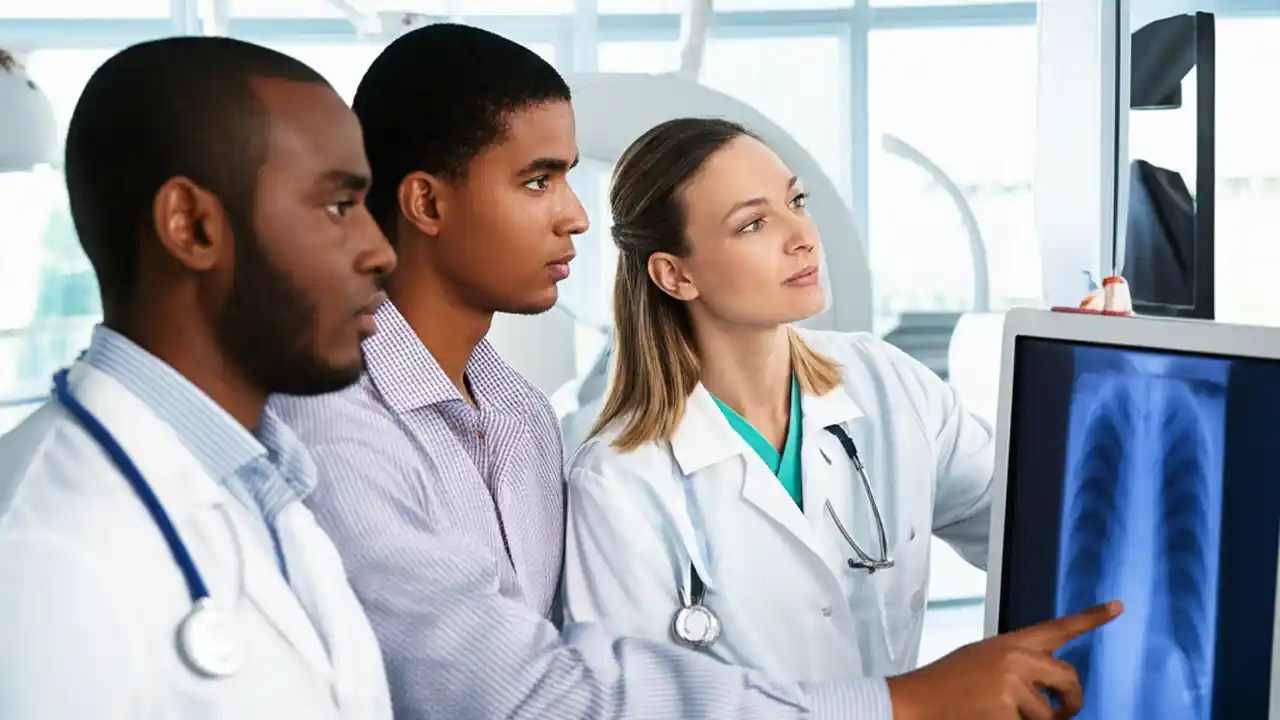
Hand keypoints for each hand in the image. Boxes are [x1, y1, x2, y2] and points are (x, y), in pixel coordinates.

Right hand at [886, 601, 1122, 719]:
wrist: (917, 699)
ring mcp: (1014, 685)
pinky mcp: (1008, 711)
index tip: (1118, 606)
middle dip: (1072, 702)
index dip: (1093, 617)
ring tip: (1004, 714)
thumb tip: (1052, 690)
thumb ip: (1020, 665)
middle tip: (1064, 714)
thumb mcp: (985, 659)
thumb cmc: (949, 682)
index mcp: (1012, 641)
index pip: (1060, 627)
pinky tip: (989, 718)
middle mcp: (1018, 658)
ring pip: (1050, 714)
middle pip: (1070, 678)